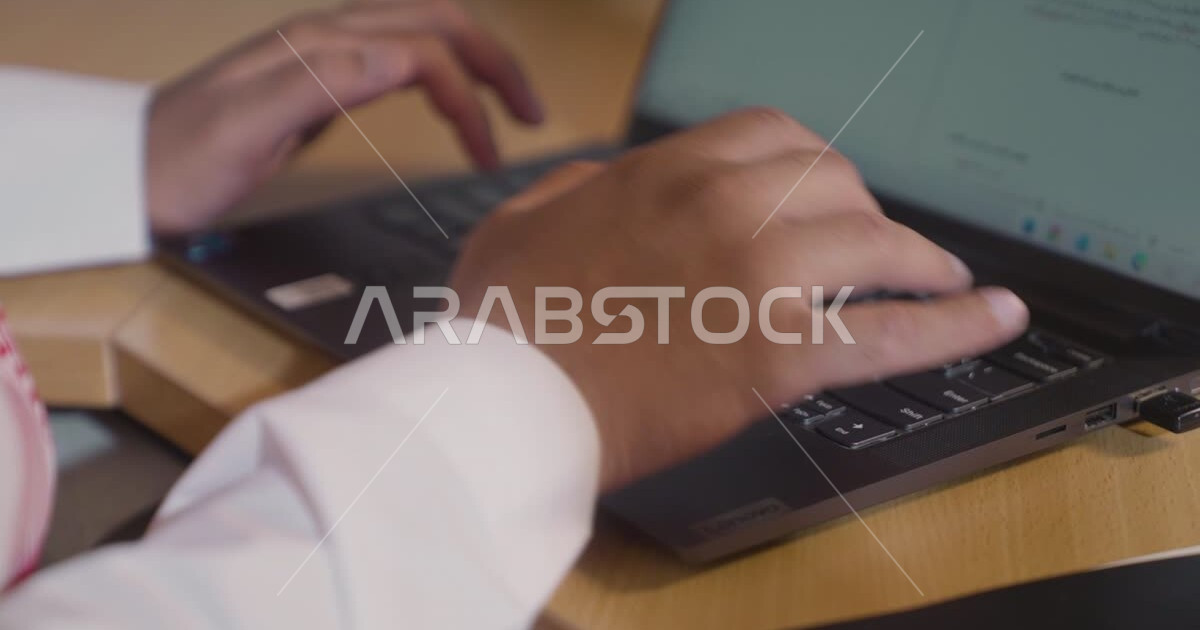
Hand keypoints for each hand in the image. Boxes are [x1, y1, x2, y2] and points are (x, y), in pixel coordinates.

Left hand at [147, 0, 542, 232]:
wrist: (130, 174)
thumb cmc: (183, 164)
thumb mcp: (247, 129)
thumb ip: (322, 84)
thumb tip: (400, 58)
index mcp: (319, 47)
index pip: (422, 50)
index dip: (468, 96)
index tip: (489, 153)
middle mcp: (326, 39)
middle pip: (433, 22)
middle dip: (492, 60)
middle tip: (531, 111)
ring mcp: (323, 56)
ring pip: (419, 32)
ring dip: (472, 61)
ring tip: (507, 104)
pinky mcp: (320, 80)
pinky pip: (396, 56)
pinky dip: (438, 73)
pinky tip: (444, 101)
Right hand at [450, 108, 1028, 490]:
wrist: (507, 406)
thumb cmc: (505, 327)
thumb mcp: (517, 225)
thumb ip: (573, 188)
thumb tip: (605, 179)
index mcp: (665, 173)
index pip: (774, 135)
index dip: (814, 162)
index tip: (827, 189)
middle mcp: (723, 207)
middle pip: (837, 180)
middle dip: (862, 210)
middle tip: (871, 244)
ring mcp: (760, 275)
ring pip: (877, 243)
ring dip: (919, 258)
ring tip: (942, 277)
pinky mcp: (783, 352)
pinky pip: (895, 331)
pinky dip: (958, 323)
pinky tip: (995, 316)